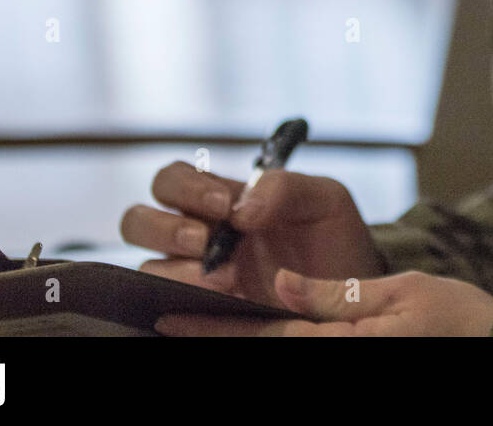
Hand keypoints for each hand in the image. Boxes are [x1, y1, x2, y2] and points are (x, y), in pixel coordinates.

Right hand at [120, 162, 384, 307]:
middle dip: (164, 228)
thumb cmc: (336, 239)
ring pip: (146, 267)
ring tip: (223, 280)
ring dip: (174, 271)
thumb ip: (285, 188)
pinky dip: (183, 302)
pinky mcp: (204, 313)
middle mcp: (198, 235)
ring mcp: (197, 277)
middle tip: (205, 241)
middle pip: (137, 220)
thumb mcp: (325, 200)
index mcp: (220, 199)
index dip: (185, 187)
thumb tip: (240, 209)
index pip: (171, 181)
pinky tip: (222, 300)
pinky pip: (166, 307)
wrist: (355, 295)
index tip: (223, 204)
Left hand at [154, 269, 492, 335]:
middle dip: (213, 337)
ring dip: (238, 339)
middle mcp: (336, 359)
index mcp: (343, 344)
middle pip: (262, 352)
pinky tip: (254, 328)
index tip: (168, 317)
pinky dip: (272, 339)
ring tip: (195, 322)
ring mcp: (345, 366)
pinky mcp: (355, 361)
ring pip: (278, 355)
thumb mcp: (400, 293)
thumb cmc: (456, 318)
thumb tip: (279, 284)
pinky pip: (303, 352)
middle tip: (164, 318)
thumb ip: (335, 294)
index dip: (212, 327)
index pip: (263, 338)